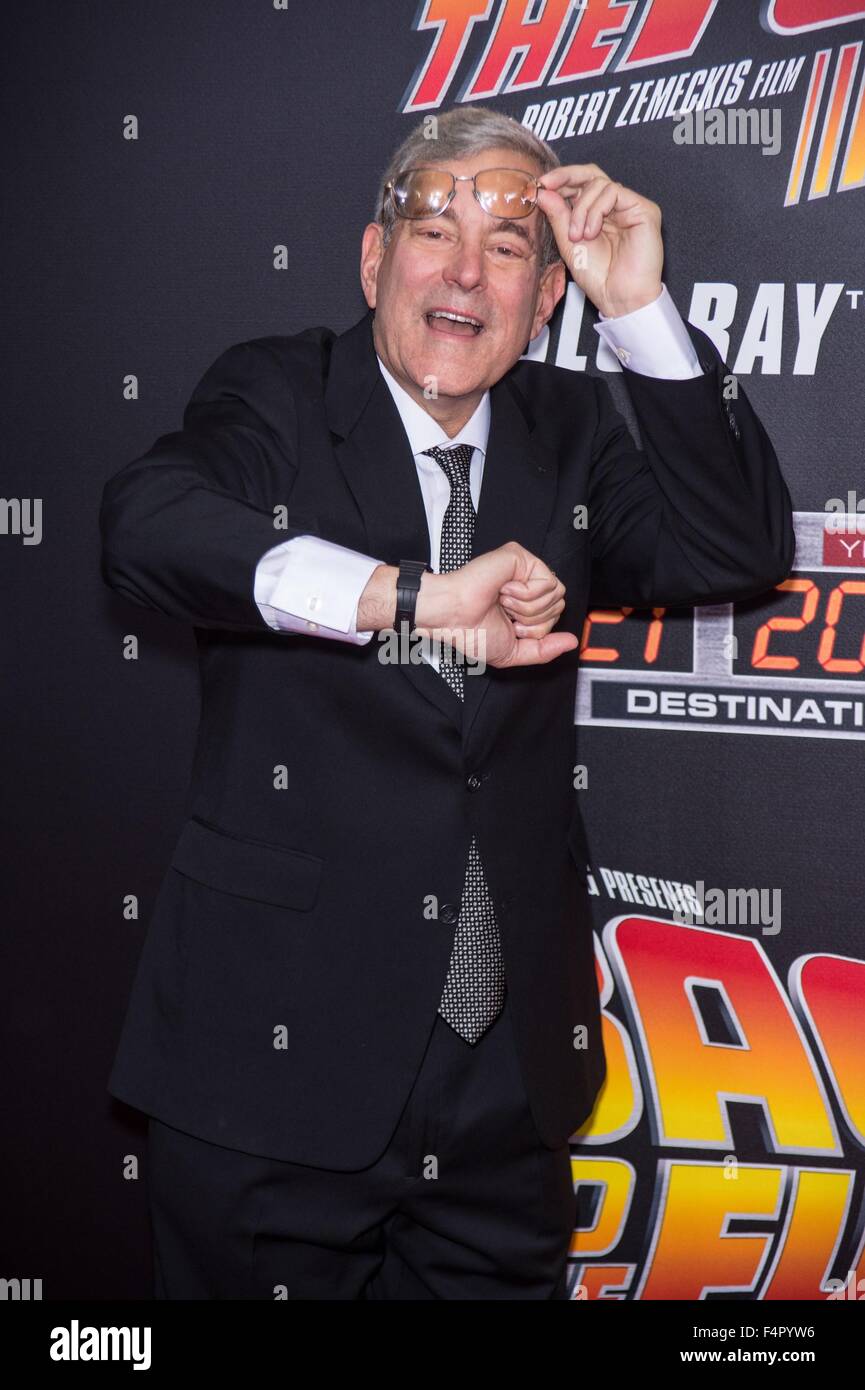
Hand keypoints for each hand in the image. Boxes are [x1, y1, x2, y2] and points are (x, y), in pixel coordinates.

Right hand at [416, 541, 577, 668]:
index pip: (554, 616)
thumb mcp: (515, 652)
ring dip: (527, 608)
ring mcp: (524, 568)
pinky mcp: (520, 557)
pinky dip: (526, 595)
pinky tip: (505, 591)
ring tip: (503, 602)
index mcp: (524, 604)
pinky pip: (547, 581)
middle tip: (506, 614)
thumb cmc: (472, 631)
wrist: (453, 618)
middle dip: (534, 620)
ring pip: (556, 594)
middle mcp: (525, 584)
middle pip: (559, 605)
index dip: (537, 629)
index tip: (512, 627)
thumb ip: (545, 650)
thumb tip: (571, 642)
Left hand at [536, 163, 662, 318]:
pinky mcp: (644, 209)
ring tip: (578, 236)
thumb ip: (558, 216)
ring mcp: (630, 206)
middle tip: (547, 185)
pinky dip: (596, 210)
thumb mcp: (569, 243)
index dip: (560, 179)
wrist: (619, 298)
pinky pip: (614, 192)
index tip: (539, 185)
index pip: (580, 184)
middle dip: (566, 177)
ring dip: (581, 209)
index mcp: (598, 213)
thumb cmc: (599, 277)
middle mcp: (615, 207)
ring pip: (599, 184)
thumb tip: (543, 191)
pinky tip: (591, 232)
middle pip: (591, 174)